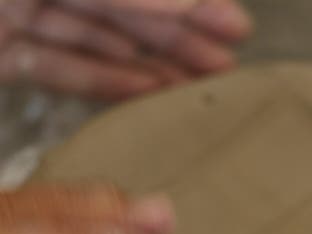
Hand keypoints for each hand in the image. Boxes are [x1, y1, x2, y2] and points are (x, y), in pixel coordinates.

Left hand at [0, 0, 251, 99]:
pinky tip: (144, 95)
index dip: (192, 3)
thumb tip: (187, 1)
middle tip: (227, 68)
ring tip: (197, 89)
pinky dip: (101, 81)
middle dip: (178, 37)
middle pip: (122, 8)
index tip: (238, 29)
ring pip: (96, 40)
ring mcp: (14, 14)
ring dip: (148, 64)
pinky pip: (55, 66)